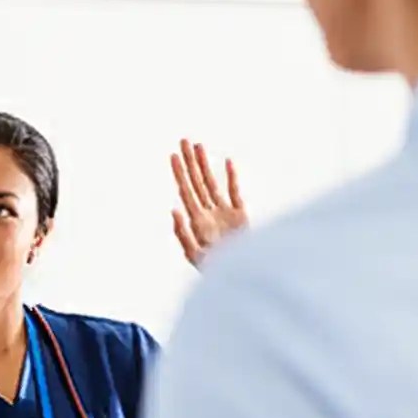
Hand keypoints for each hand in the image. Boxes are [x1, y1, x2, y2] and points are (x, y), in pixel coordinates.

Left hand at [170, 138, 246, 267]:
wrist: (243, 276)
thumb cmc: (218, 271)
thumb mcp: (195, 256)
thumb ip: (183, 233)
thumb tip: (173, 208)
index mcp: (197, 222)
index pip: (186, 191)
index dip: (179, 173)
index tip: (173, 155)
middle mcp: (208, 214)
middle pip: (197, 182)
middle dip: (190, 162)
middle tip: (183, 140)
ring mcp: (224, 214)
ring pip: (213, 183)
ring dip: (205, 165)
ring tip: (198, 146)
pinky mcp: (240, 216)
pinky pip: (235, 192)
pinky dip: (231, 178)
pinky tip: (227, 162)